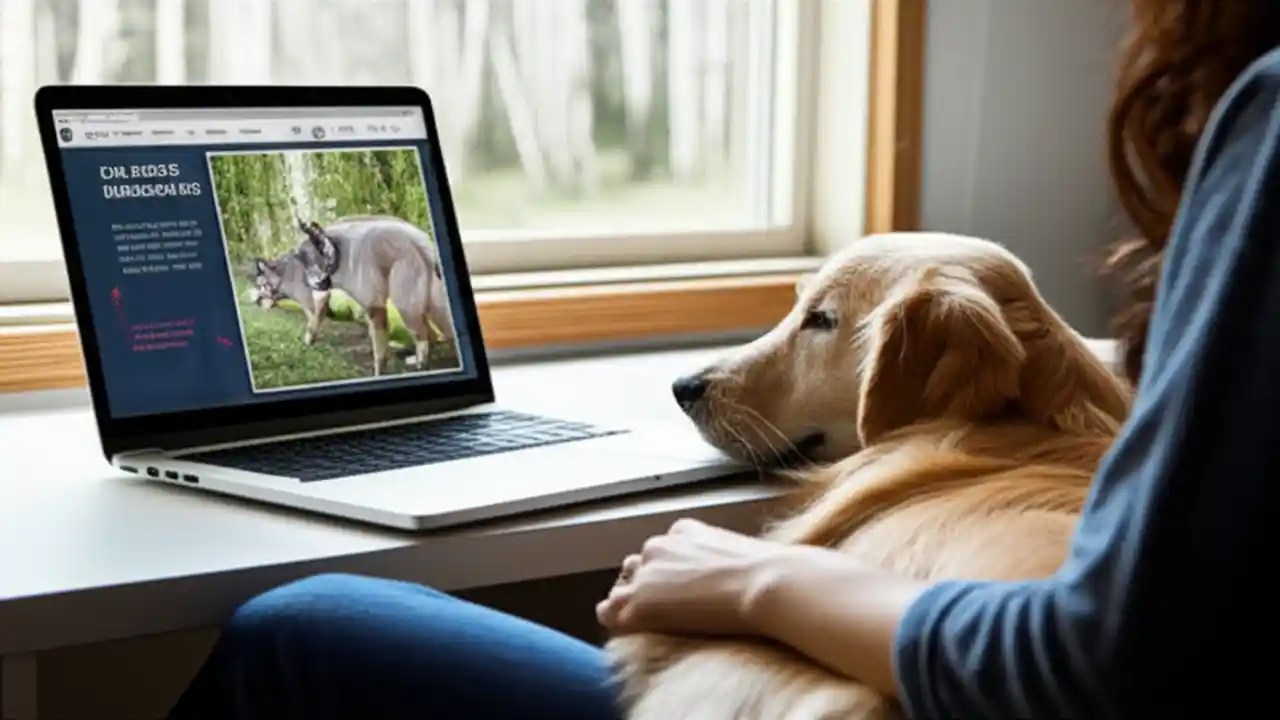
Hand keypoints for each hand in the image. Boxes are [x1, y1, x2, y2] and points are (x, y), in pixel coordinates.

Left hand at [596, 518, 842, 636]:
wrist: (770, 585)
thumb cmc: (772, 573)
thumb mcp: (742, 555)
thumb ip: (722, 561)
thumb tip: (738, 579)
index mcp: (683, 530)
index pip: (657, 553)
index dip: (665, 576)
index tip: (682, 593)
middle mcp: (659, 545)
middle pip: (635, 569)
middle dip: (646, 588)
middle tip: (670, 611)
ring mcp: (647, 574)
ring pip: (621, 590)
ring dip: (632, 604)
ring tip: (655, 623)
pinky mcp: (640, 602)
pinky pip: (610, 613)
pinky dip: (620, 622)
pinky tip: (639, 631)